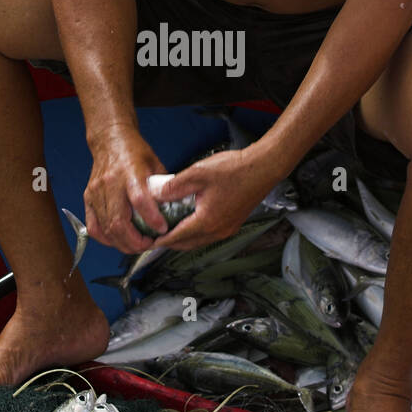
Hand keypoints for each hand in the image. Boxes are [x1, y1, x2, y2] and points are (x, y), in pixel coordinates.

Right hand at [84, 125, 168, 253]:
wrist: (110, 140)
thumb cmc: (134, 152)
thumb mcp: (155, 164)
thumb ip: (163, 186)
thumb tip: (176, 207)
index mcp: (130, 172)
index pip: (139, 200)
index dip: (151, 218)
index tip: (162, 229)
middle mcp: (111, 183)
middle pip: (119, 222)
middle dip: (135, 241)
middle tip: (148, 244)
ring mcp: (96, 192)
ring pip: (106, 228)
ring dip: (123, 243)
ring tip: (137, 245)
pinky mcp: (88, 198)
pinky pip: (93, 227)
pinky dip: (106, 239)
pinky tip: (118, 241)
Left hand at [149, 148, 277, 251]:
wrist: (264, 167)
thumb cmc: (235, 169)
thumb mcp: (197, 174)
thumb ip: (173, 186)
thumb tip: (155, 195)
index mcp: (207, 222)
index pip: (176, 238)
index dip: (160, 240)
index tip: (148, 240)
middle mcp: (218, 231)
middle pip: (186, 244)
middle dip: (169, 242)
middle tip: (155, 235)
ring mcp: (227, 229)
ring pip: (198, 241)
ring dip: (183, 238)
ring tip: (169, 228)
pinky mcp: (233, 223)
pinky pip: (209, 235)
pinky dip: (195, 232)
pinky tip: (189, 220)